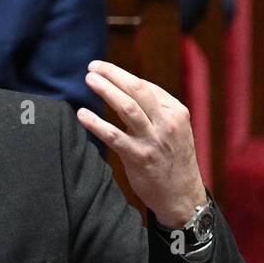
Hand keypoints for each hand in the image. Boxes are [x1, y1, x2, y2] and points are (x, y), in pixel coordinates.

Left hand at [79, 60, 207, 227]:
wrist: (182, 195)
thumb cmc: (173, 160)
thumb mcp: (174, 130)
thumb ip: (156, 111)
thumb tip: (128, 91)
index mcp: (176, 112)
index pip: (146, 87)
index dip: (122, 76)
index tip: (103, 69)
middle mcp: (166, 122)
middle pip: (137, 89)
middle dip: (113, 74)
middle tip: (93, 67)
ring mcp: (153, 140)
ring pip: (126, 107)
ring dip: (105, 90)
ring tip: (89, 80)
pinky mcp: (139, 157)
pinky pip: (113, 136)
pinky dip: (96, 123)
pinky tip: (82, 114)